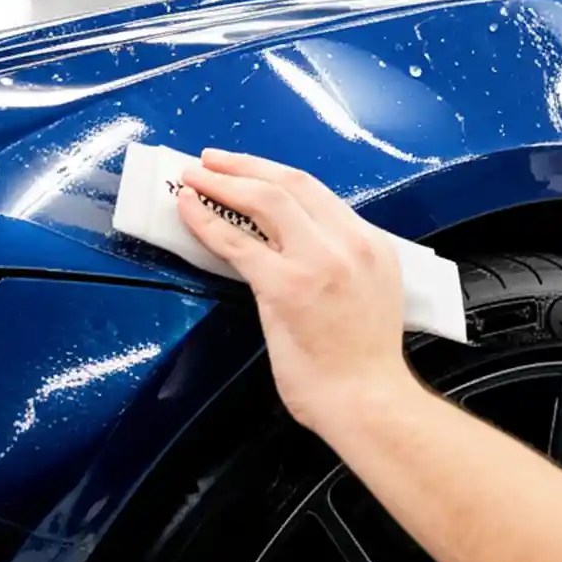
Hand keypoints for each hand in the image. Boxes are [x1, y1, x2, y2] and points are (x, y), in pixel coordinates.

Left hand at [176, 148, 417, 433]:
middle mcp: (349, 244)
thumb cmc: (365, 364)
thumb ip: (340, 265)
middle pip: (291, 184)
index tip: (251, 170)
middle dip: (246, 165)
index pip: (319, 194)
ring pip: (264, 199)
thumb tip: (296, 252)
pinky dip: (207, 220)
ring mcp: (319, 262)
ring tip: (196, 176)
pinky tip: (189, 209)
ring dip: (223, 182)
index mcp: (372, 246)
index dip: (275, 175)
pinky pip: (237, 241)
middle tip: (215, 160)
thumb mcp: (370, 295)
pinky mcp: (286, 286)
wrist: (368, 401)